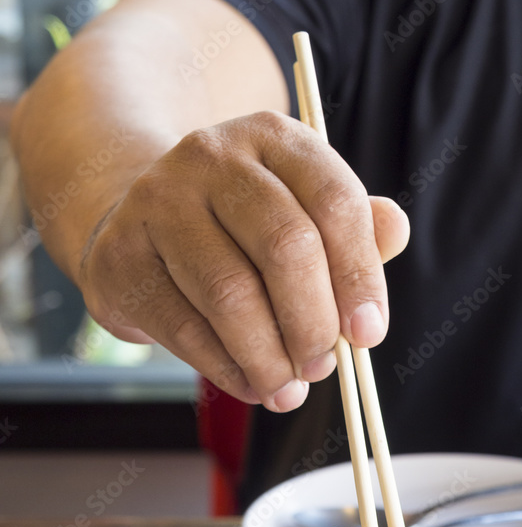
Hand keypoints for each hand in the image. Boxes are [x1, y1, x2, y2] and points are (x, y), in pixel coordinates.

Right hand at [78, 112, 409, 410]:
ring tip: (288, 388)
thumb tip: (395, 233)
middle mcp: (212, 157)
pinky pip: (185, 327)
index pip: (333, 202)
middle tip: (323, 366)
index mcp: (273, 138)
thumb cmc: (241, 227)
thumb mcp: (302, 211)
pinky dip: (228, 369)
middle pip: (285, 246)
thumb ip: (356, 226)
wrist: (140, 223)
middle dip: (314, 323)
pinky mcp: (121, 255)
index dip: (360, 276)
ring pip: (231, 294)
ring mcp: (157, 201)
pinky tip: (250, 385)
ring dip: (271, 357)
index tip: (369, 333)